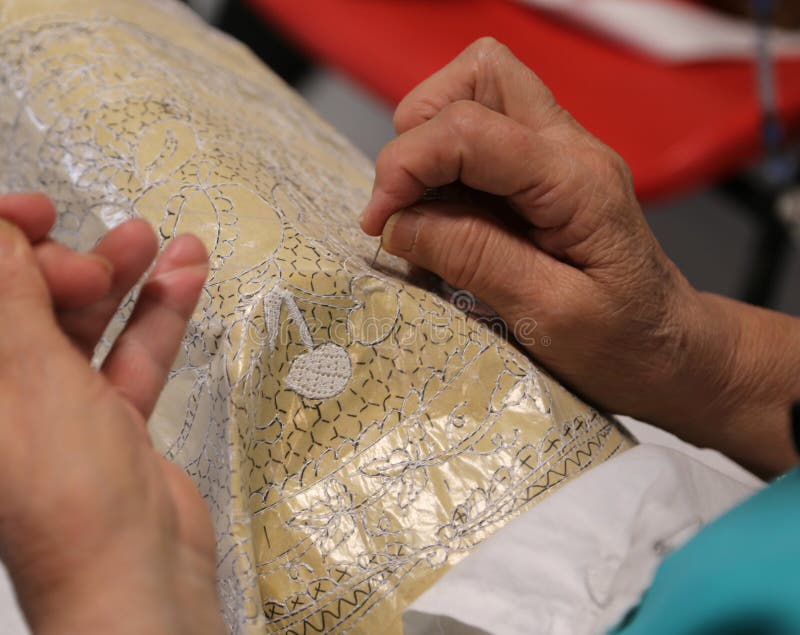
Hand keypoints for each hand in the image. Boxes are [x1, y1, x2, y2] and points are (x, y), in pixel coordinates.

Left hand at [0, 194, 223, 634]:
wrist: (138, 574)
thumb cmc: (66, 498)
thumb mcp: (28, 376)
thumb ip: (11, 297)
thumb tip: (2, 236)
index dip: (0, 242)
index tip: (39, 216)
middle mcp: (2, 394)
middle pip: (23, 301)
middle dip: (67, 264)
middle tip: (98, 258)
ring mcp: (56, 407)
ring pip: (85, 324)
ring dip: (125, 279)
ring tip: (157, 240)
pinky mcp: (108, 419)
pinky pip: (130, 355)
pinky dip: (159, 316)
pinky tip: (184, 276)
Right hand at [360, 39, 798, 475]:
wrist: (671, 350)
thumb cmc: (626, 343)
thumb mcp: (552, 315)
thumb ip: (476, 259)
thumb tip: (402, 224)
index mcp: (576, 181)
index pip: (469, 130)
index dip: (405, 166)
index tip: (379, 224)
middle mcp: (567, 148)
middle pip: (476, 78)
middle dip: (418, 133)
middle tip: (403, 206)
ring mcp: (555, 155)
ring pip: (474, 95)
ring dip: (429, 145)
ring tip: (421, 214)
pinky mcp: (540, 175)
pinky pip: (477, 139)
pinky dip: (441, 171)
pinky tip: (442, 225)